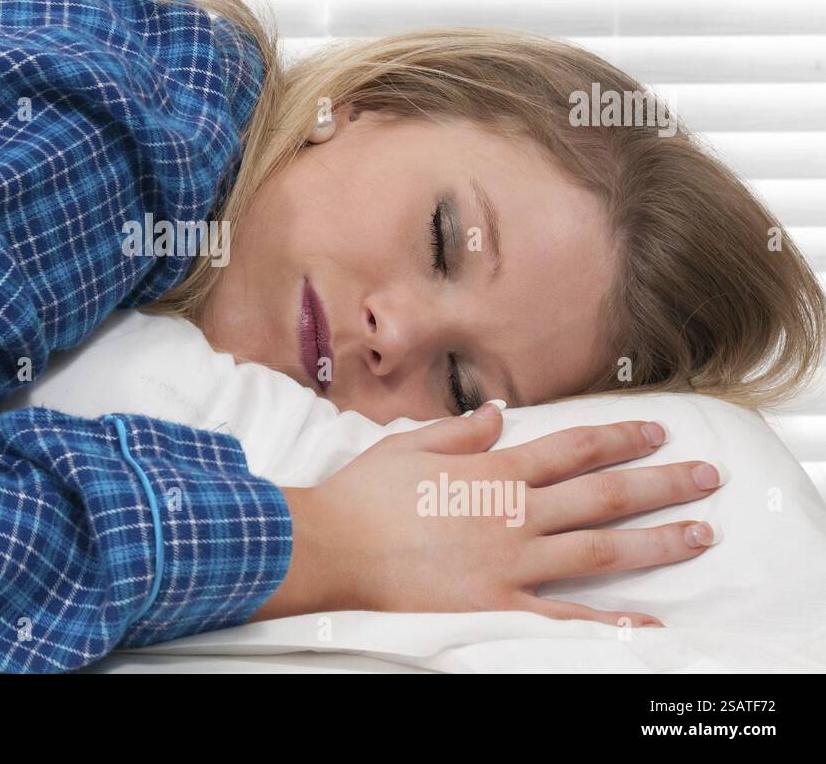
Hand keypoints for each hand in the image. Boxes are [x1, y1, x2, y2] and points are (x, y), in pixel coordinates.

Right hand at [251, 403, 720, 626]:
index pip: (573, 449)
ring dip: (656, 540)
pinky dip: (607, 622)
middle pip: (602, 494)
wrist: (332, 548)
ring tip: (700, 534)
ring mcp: (511, 562)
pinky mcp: (498, 605)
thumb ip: (459, 429)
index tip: (657, 432)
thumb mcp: (408, 444)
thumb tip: (500, 414)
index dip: (620, 437)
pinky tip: (646, 624)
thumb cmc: (363, 496)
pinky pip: (563, 616)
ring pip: (599, 548)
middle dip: (661, 482)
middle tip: (707, 476)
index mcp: (493, 471)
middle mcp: (514, 514)